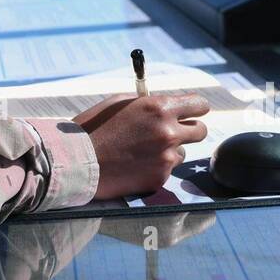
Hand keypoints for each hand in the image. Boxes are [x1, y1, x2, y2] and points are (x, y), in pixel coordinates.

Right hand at [73, 93, 208, 199]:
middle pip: (200, 130)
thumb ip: (147, 102)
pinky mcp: (160, 177)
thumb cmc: (95, 127)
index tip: (193, 110)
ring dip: (170, 149)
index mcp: (159, 108)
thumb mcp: (120, 103)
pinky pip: (167, 168)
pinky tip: (136, 163)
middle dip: (189, 129)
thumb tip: (165, 103)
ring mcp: (166, 157)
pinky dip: (156, 166)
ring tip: (143, 150)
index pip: (199, 104)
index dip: (196, 107)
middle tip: (174, 131)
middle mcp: (168, 132)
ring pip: (182, 151)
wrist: (79, 161)